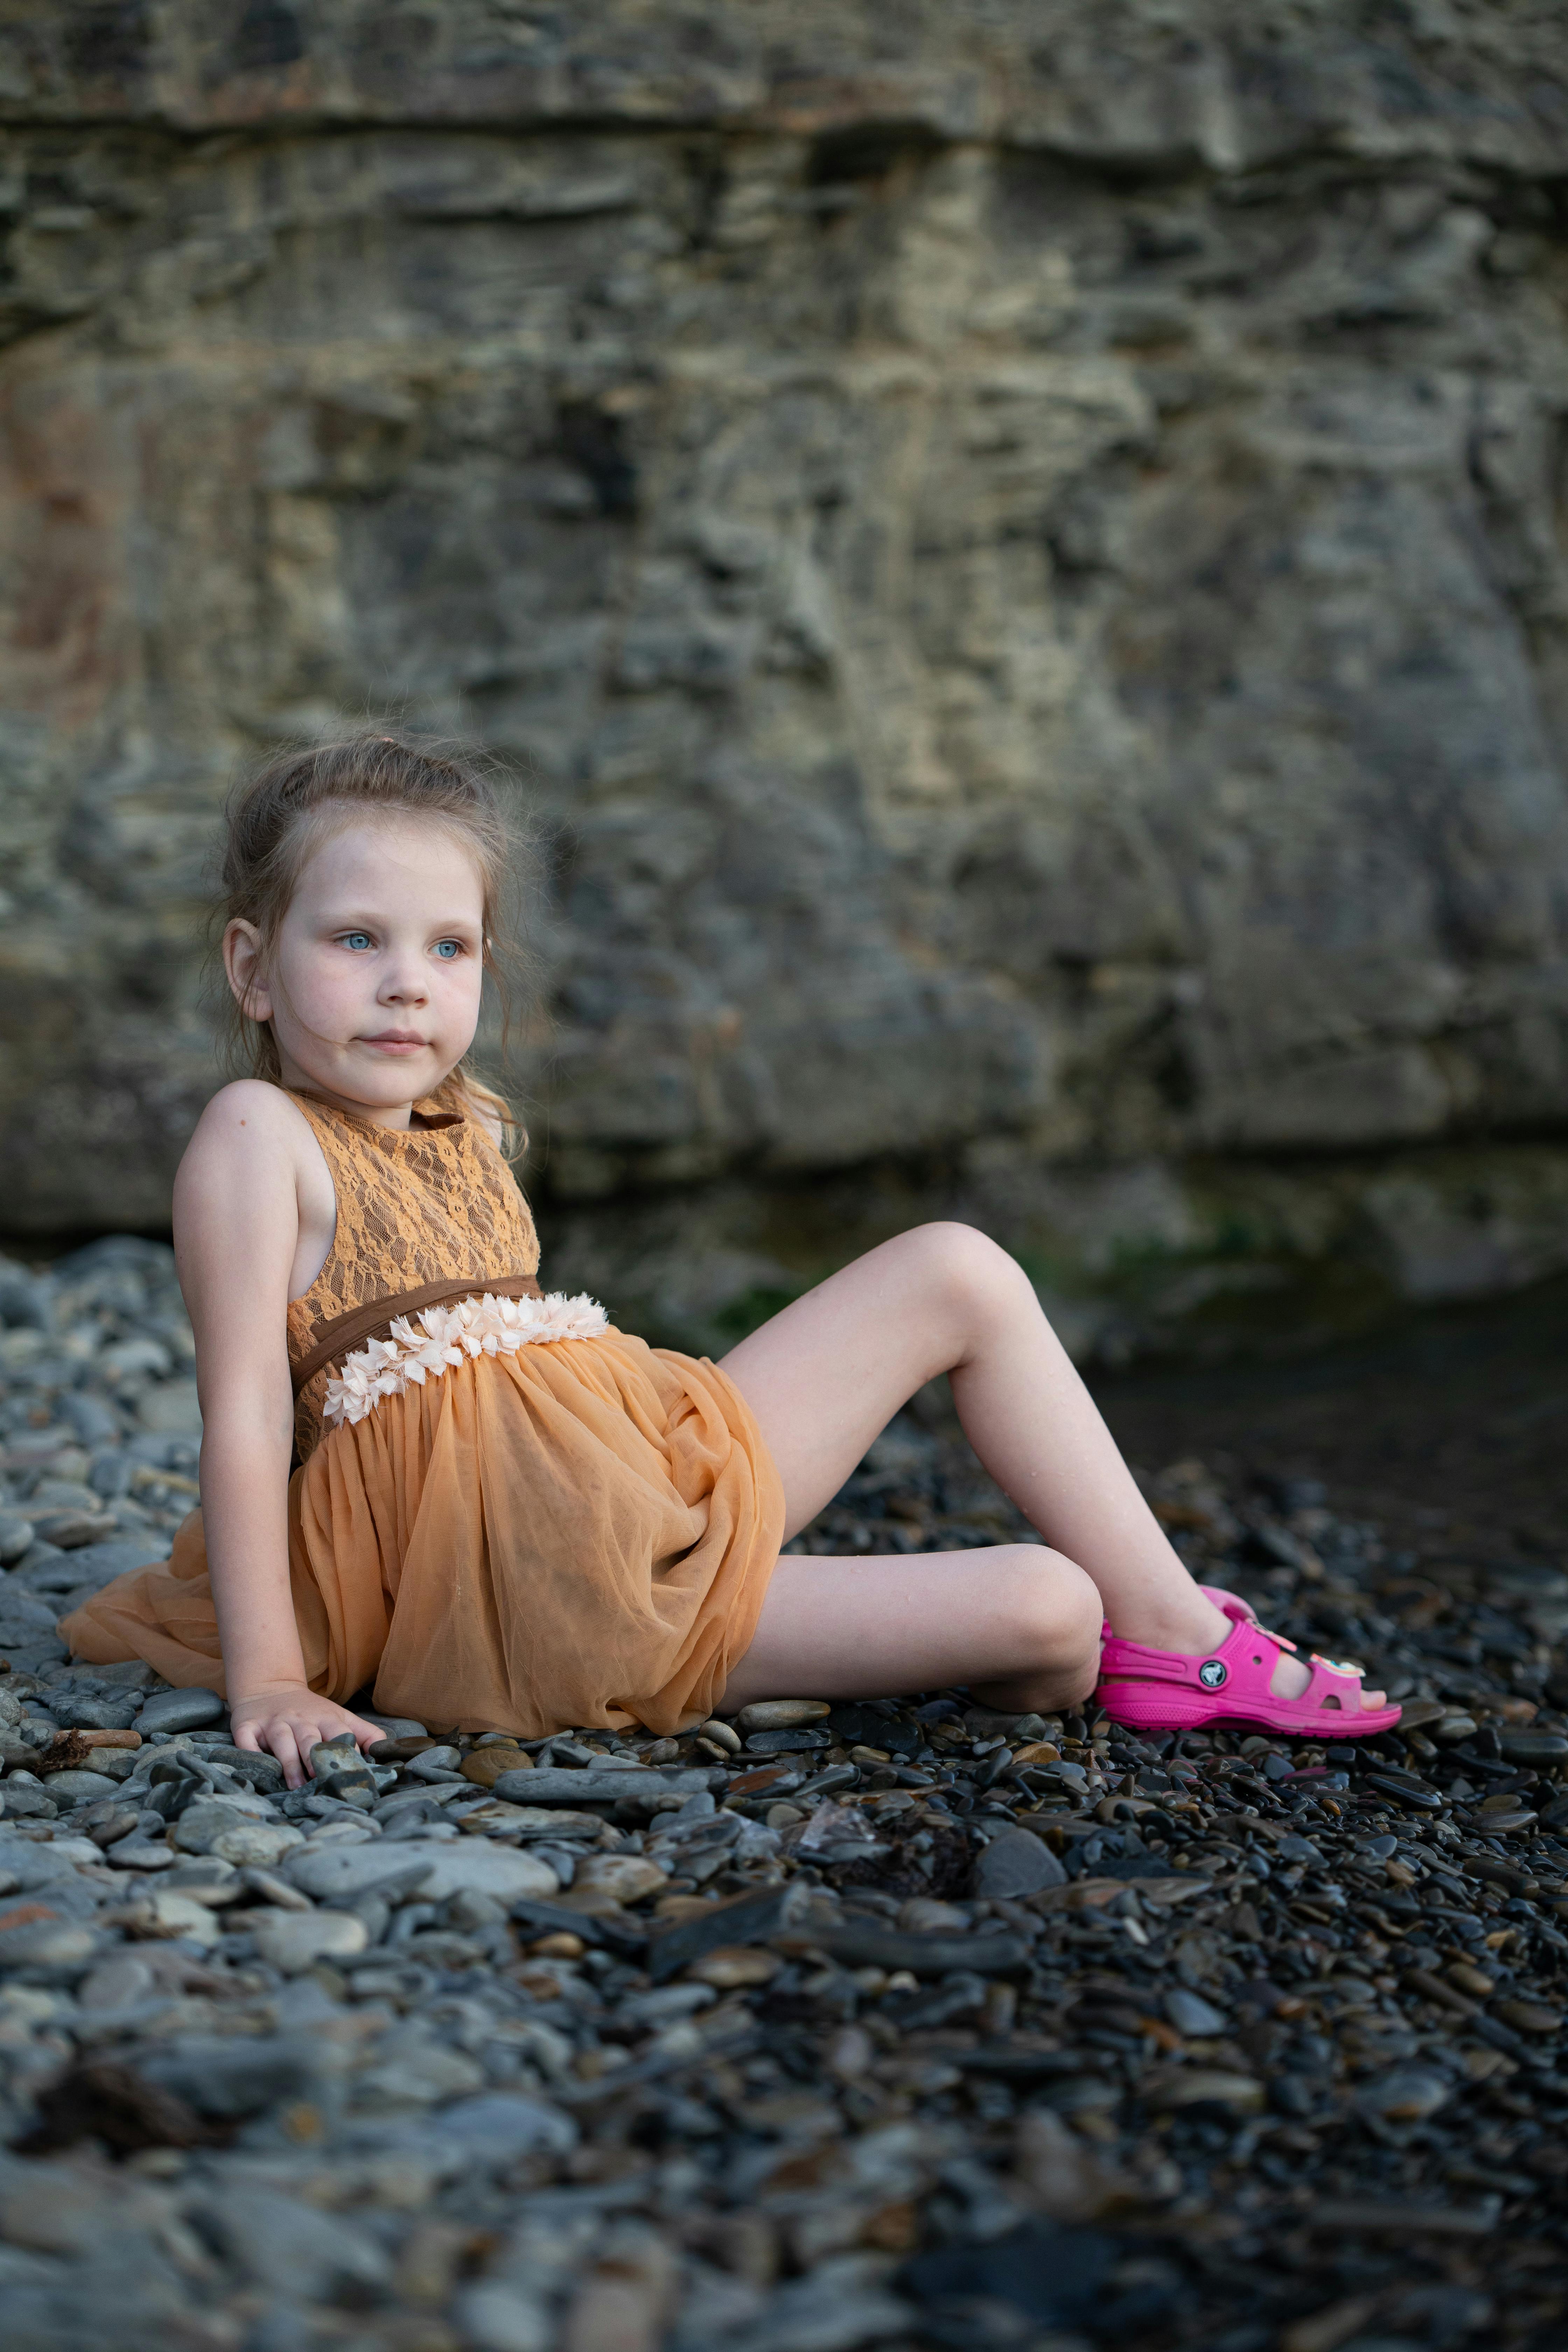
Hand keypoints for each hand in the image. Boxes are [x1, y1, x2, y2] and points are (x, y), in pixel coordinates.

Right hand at [230, 1684, 382, 1789]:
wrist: (270, 1687)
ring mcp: (273, 1722)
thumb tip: (387, 1755)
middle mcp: (300, 1719)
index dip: (346, 1751)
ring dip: (289, 1762)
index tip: (351, 1772)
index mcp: (326, 1718)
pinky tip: (257, 1766)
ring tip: (296, 1784)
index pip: (340, 1734)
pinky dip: (250, 1752)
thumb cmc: (311, 1711)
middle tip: (320, 1778)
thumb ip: (366, 1734)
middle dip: (316, 1758)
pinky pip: (247, 1740)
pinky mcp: (248, 1726)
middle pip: (310, 1738)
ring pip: (282, 1741)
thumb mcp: (341, 1717)